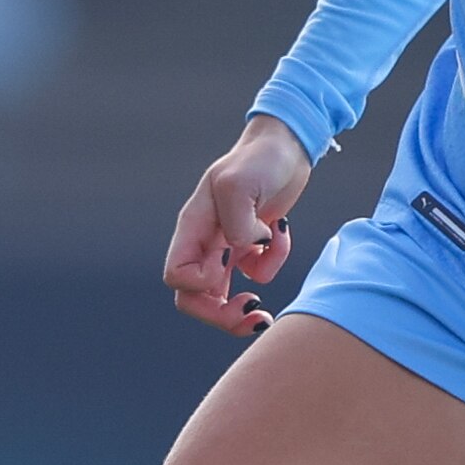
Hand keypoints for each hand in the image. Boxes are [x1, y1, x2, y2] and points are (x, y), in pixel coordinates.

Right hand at [163, 116, 314, 339]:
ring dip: (239, 313)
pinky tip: (281, 237)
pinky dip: (273, 264)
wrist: (288, 147)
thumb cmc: (259, 160)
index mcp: (193, 228)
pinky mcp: (250, 247)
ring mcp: (225, 247)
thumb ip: (237, 224)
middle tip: (252, 311)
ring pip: (218, 299)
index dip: (201, 283)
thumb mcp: (240, 184)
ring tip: (264, 315)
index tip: (227, 261)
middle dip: (219, 316)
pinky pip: (257, 274)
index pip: (177, 276)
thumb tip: (244, 251)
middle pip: (192, 299)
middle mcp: (204, 242)